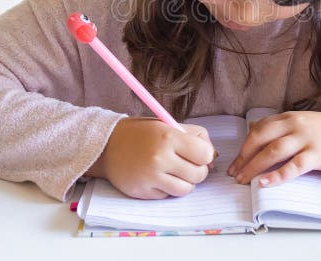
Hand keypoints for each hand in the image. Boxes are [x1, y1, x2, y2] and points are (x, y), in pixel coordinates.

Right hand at [89, 118, 215, 199]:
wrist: (108, 146)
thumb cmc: (142, 134)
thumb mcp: (168, 125)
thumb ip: (194, 136)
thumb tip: (213, 157)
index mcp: (169, 137)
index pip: (205, 154)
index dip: (205, 155)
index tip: (198, 153)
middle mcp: (160, 158)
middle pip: (199, 174)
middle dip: (198, 170)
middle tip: (187, 164)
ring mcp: (151, 177)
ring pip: (186, 189)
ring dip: (185, 183)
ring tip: (175, 172)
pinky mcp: (143, 192)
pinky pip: (168, 196)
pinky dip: (168, 189)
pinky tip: (159, 177)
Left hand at [226, 111, 320, 186]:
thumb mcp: (301, 123)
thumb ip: (280, 127)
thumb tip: (255, 131)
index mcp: (289, 117)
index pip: (258, 130)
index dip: (243, 147)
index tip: (234, 163)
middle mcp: (295, 125)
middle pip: (261, 139)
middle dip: (244, 157)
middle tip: (234, 174)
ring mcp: (306, 139)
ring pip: (273, 151)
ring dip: (254, 167)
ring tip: (243, 180)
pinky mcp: (318, 154)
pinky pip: (294, 166)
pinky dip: (277, 175)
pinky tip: (264, 183)